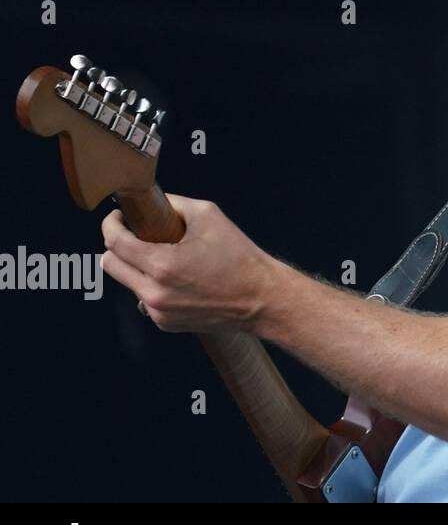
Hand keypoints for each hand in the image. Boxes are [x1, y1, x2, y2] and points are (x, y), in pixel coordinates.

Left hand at [101, 194, 281, 332]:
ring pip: (126, 282)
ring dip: (136, 266)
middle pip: (110, 264)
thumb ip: (175, 204)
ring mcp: (157, 311)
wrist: (261, 298)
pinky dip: (152, 284)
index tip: (118, 217)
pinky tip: (178, 278)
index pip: (114, 242)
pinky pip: (144, 298)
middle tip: (135, 234)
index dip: (111, 224)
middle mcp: (153, 292)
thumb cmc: (240, 258)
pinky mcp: (165, 323)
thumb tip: (153, 201)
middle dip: (117, 245)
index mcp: (161, 264)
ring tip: (164, 256)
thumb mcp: (209, 216)